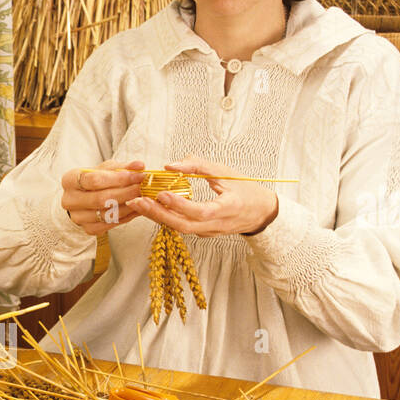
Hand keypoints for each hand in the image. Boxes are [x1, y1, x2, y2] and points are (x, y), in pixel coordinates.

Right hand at [60, 159, 145, 234]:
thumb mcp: (105, 169)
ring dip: (129, 206)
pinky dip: (126, 217)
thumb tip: (139, 166)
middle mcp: (69, 200)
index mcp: (70, 180)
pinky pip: (110, 224)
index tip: (138, 176)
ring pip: (107, 214)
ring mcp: (77, 217)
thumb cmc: (94, 180)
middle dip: (126, 193)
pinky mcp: (87, 229)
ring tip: (143, 198)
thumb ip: (122, 167)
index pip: (94, 180)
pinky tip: (136, 209)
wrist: (83, 198)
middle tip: (143, 188)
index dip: (119, 178)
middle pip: (101, 199)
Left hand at [126, 155, 278, 236]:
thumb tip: (171, 165)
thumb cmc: (244, 189)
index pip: (201, 211)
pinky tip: (151, 208)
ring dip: (157, 217)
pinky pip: (181, 227)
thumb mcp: (226, 172)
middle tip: (138, 201)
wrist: (260, 213)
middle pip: (184, 225)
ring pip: (180, 229)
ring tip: (138, 203)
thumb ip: (199, 166)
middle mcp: (217, 225)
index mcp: (228, 208)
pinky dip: (165, 218)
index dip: (181, 205)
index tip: (162, 194)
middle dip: (159, 214)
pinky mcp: (203, 233)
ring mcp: (209, 232)